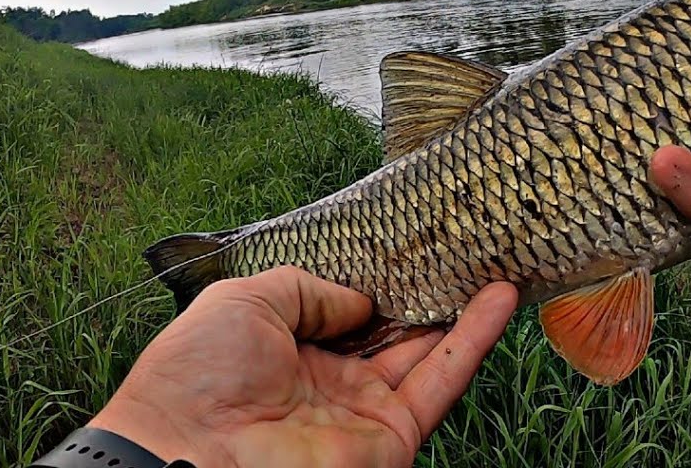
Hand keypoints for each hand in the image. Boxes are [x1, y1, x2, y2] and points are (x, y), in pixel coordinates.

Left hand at [88, 266, 517, 467]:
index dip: (378, 280)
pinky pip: (442, 383)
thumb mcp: (243, 300)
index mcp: (286, 351)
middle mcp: (330, 383)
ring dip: (465, 309)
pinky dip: (474, 340)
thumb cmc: (195, 379)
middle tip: (466, 250)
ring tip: (498, 262)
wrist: (191, 457)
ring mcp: (364, 411)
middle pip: (394, 333)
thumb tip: (361, 299)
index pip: (345, 311)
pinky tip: (499, 298)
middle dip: (428, 294)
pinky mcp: (393, 436)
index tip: (412, 243)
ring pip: (429, 354)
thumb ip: (308, 289)